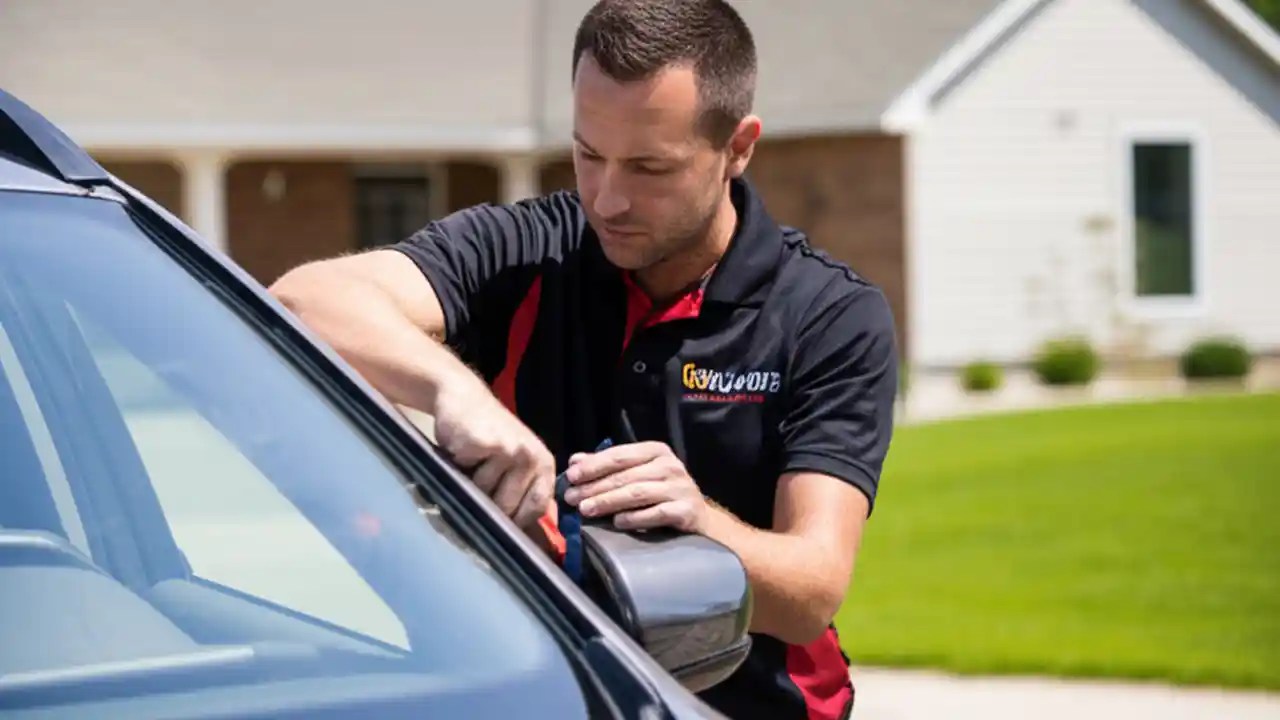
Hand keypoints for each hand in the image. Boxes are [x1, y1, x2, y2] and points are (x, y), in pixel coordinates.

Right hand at [432, 376, 554, 531]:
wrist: (462, 397)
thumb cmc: (487, 436)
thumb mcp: (512, 462)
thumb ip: (520, 492)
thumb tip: (519, 541)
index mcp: (544, 464)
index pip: (536, 509)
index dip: (516, 520)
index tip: (499, 519)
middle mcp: (531, 457)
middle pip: (507, 508)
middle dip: (487, 502)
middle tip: (477, 480)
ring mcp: (510, 450)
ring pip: (483, 494)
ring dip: (468, 483)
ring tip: (469, 462)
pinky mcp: (486, 444)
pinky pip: (466, 476)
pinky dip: (457, 467)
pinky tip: (461, 451)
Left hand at [562, 442, 707, 533]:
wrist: (696, 515)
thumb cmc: (661, 492)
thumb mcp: (636, 473)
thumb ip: (606, 466)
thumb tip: (575, 461)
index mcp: (656, 451)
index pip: (619, 455)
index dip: (593, 465)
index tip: (571, 476)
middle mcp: (670, 465)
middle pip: (625, 476)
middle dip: (594, 487)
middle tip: (571, 497)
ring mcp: (680, 488)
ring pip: (637, 493)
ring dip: (608, 501)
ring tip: (586, 510)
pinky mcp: (687, 510)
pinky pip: (656, 513)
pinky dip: (635, 518)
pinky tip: (617, 522)